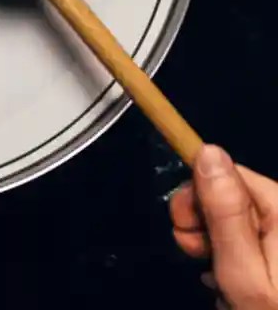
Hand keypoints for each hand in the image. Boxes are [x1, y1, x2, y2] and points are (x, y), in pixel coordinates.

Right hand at [170, 145, 277, 308]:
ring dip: (220, 251)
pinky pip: (254, 244)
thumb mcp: (243, 273)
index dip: (197, 197)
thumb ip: (225, 213)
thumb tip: (208, 152)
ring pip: (239, 225)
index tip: (185, 235)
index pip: (230, 174)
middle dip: (207, 227)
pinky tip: (237, 288)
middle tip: (199, 260)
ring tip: (222, 285)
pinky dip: (237, 263)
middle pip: (234, 198)